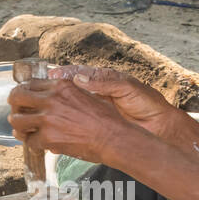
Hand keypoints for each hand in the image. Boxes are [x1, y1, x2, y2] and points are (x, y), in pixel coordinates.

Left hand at [7, 74, 138, 164]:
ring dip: (18, 126)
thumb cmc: (105, 119)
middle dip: (14, 105)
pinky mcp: (48, 137)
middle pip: (17, 97)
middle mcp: (51, 99)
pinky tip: (36, 143)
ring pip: (18, 120)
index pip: (30, 84)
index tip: (22, 98)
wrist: (113, 138)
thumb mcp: (86, 94)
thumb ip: (67, 93)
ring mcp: (47, 118)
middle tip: (16, 112)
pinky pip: (30, 140)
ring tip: (22, 130)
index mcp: (61, 85)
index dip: (23, 92)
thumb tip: (53, 95)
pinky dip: (32, 143)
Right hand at [45, 65, 179, 136]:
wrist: (159, 125)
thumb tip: (80, 80)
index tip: (51, 74)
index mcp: (104, 80)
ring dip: (57, 106)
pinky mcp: (97, 123)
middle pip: (70, 89)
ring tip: (41, 106)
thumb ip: (105, 83)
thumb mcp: (128, 88)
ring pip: (71, 105)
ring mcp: (96, 108)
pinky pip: (78, 121)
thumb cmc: (147, 103)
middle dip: (53, 89)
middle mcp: (97, 92)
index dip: (63, 74)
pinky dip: (66, 123)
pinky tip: (56, 125)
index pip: (79, 74)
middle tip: (39, 90)